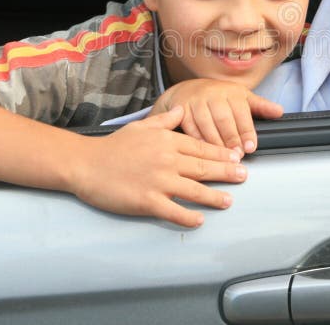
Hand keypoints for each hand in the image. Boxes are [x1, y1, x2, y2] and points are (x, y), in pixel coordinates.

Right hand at [70, 106, 246, 227]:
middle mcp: (166, 160)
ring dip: (214, 196)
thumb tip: (183, 109)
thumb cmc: (112, 146)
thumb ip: (165, 120)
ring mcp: (157, 181)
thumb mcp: (141, 127)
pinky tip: (200, 220)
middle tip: (244, 176)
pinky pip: (173, 211)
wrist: (85, 164)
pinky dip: (188, 216)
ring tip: (229, 201)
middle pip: (203, 167)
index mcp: (166, 142)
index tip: (236, 157)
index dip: (221, 153)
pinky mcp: (146, 201)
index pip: (200, 147)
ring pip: (194, 190)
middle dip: (227, 172)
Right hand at [151, 79, 282, 154]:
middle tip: (237, 156)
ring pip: (206, 124)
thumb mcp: (241, 97)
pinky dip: (196, 141)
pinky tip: (203, 153)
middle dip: (231, 139)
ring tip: (222, 159)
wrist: (186, 89)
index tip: (251, 146)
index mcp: (231, 92)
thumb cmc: (218, 96)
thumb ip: (260, 106)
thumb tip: (280, 112)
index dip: (246, 131)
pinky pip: (189, 127)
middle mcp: (213, 94)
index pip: (241, 112)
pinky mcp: (181, 110)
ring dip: (215, 143)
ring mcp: (196, 102)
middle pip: (224, 118)